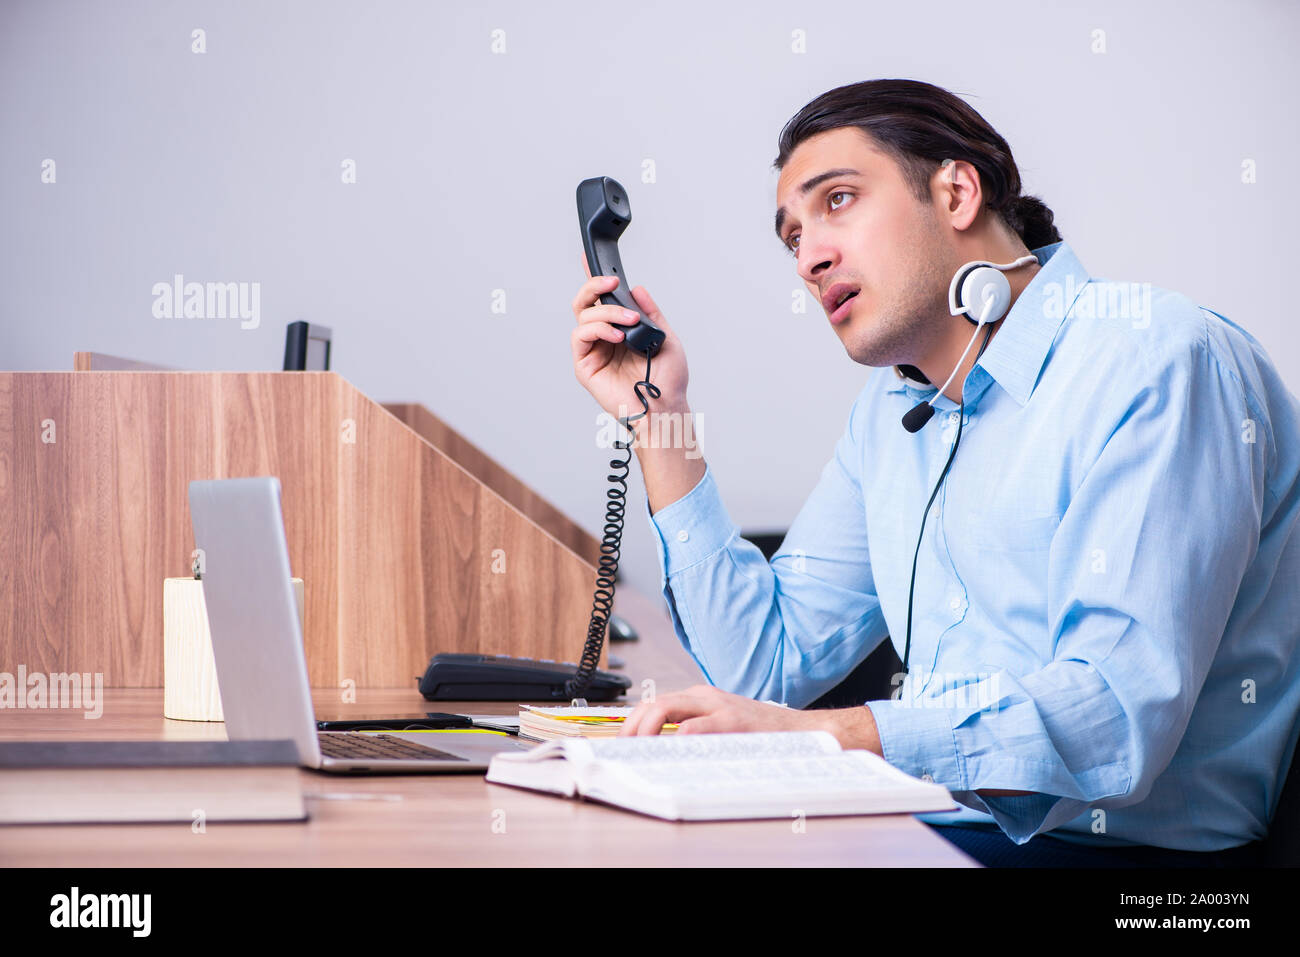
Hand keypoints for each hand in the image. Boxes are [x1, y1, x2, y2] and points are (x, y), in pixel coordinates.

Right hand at [570, 250, 689, 425]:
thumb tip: (637, 289)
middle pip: (585, 303)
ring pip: (584, 316)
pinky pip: (580, 336)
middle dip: (594, 286)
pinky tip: (617, 336)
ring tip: (629, 322)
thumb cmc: (668, 380)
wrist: (666, 407)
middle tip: (612, 284)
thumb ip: (651, 313)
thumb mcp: (666, 337)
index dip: (594, 279)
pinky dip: (598, 329)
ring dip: (606, 313)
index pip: (603, 300)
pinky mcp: (585, 366)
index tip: (589, 257)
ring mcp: (593, 351)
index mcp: (620, 329)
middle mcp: (604, 338)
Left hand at [620, 684, 827, 736]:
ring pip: (667, 707)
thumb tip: (662, 753)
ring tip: (637, 749)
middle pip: (653, 702)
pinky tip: (668, 751)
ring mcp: (718, 706)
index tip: (621, 745)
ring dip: (646, 729)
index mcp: (698, 698)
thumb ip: (694, 733)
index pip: (653, 704)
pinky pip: (696, 725)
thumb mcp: (722, 729)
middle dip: (631, 726)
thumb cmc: (760, 735)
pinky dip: (677, 737)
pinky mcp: (732, 720)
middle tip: (622, 750)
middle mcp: (703, 697)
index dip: (632, 723)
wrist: (802, 731)